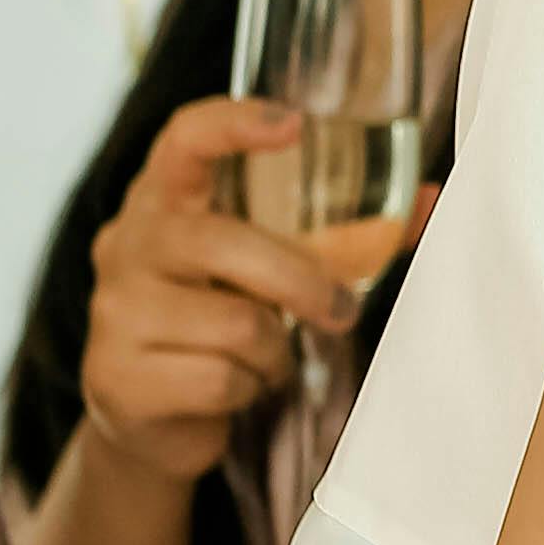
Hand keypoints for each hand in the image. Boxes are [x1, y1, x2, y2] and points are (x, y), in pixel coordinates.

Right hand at [78, 91, 419, 484]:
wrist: (147, 421)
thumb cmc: (218, 324)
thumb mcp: (264, 271)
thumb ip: (338, 235)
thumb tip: (428, 200)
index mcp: (161, 201)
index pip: (183, 139)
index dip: (232, 123)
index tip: (293, 123)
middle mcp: (128, 244)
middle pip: (223, 242)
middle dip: (300, 281)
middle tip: (340, 310)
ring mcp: (115, 311)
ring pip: (235, 323)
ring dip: (273, 350)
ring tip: (267, 358)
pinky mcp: (119, 377)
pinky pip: (220, 378)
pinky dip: (249, 389)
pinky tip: (236, 389)